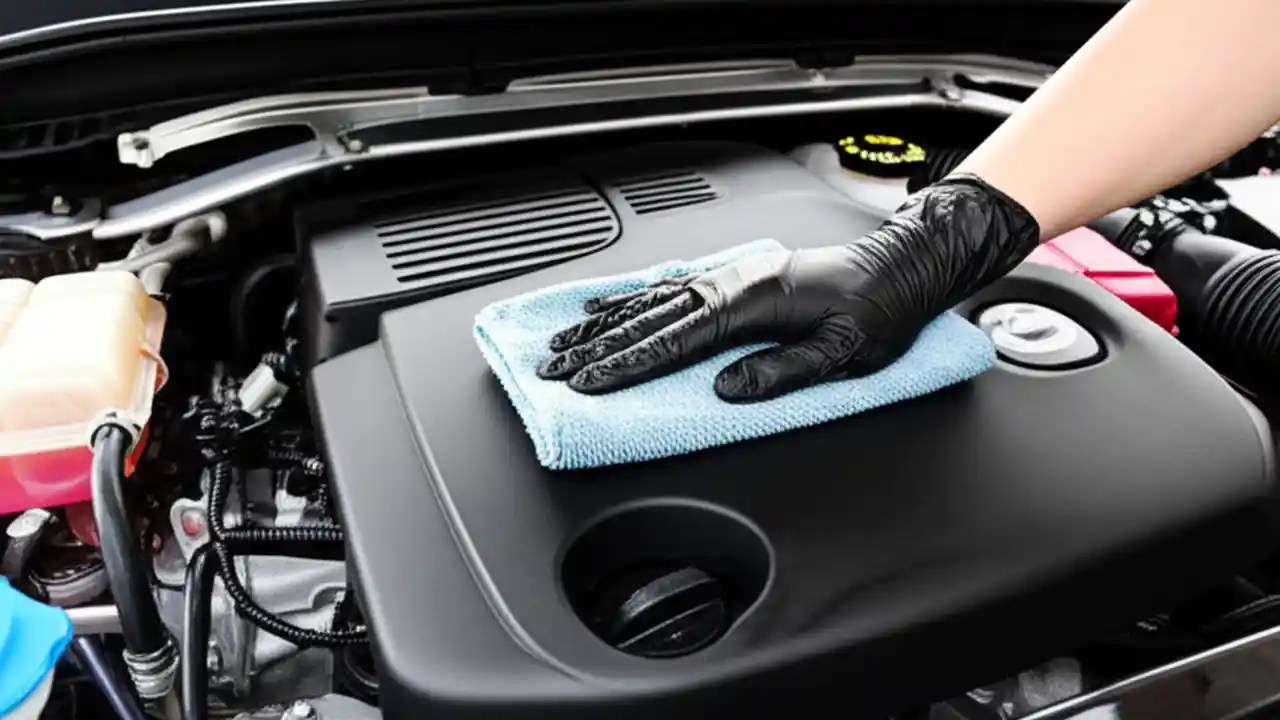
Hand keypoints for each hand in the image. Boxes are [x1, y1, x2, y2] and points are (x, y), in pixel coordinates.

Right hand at [538, 174, 1039, 401]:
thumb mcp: (845, 353)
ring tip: (561, 345)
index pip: (675, 341)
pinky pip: (668, 288)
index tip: (590, 383)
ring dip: (603, 326)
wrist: (900, 266)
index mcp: (754, 302)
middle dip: (597, 348)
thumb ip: (784, 372)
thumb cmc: (879, 311)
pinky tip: (604, 309)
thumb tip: (728, 390)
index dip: (628, 365)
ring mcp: (729, 276)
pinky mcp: (732, 277)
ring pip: (651, 302)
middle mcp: (733, 283)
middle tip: (553, 370)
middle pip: (650, 320)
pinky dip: (630, 300)